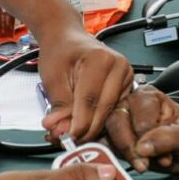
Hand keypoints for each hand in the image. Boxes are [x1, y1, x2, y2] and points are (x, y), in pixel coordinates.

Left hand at [38, 25, 134, 143]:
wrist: (67, 39)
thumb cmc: (60, 52)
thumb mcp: (53, 77)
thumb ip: (60, 106)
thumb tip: (62, 131)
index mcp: (101, 59)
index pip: (91, 100)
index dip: (78, 124)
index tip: (67, 139)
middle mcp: (119, 66)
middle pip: (104, 109)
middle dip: (85, 129)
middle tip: (67, 140)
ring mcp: (126, 77)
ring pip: (110, 113)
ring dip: (91, 128)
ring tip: (71, 133)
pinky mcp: (126, 88)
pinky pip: (113, 111)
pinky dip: (97, 122)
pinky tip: (83, 126)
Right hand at [104, 85, 178, 173]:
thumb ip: (166, 138)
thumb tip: (143, 147)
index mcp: (146, 96)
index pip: (137, 117)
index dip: (147, 138)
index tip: (162, 154)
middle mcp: (129, 105)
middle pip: (116, 123)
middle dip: (131, 148)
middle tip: (146, 164)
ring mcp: (121, 123)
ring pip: (108, 137)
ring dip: (125, 156)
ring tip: (146, 164)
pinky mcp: (116, 140)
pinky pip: (107, 150)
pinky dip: (117, 160)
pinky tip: (133, 164)